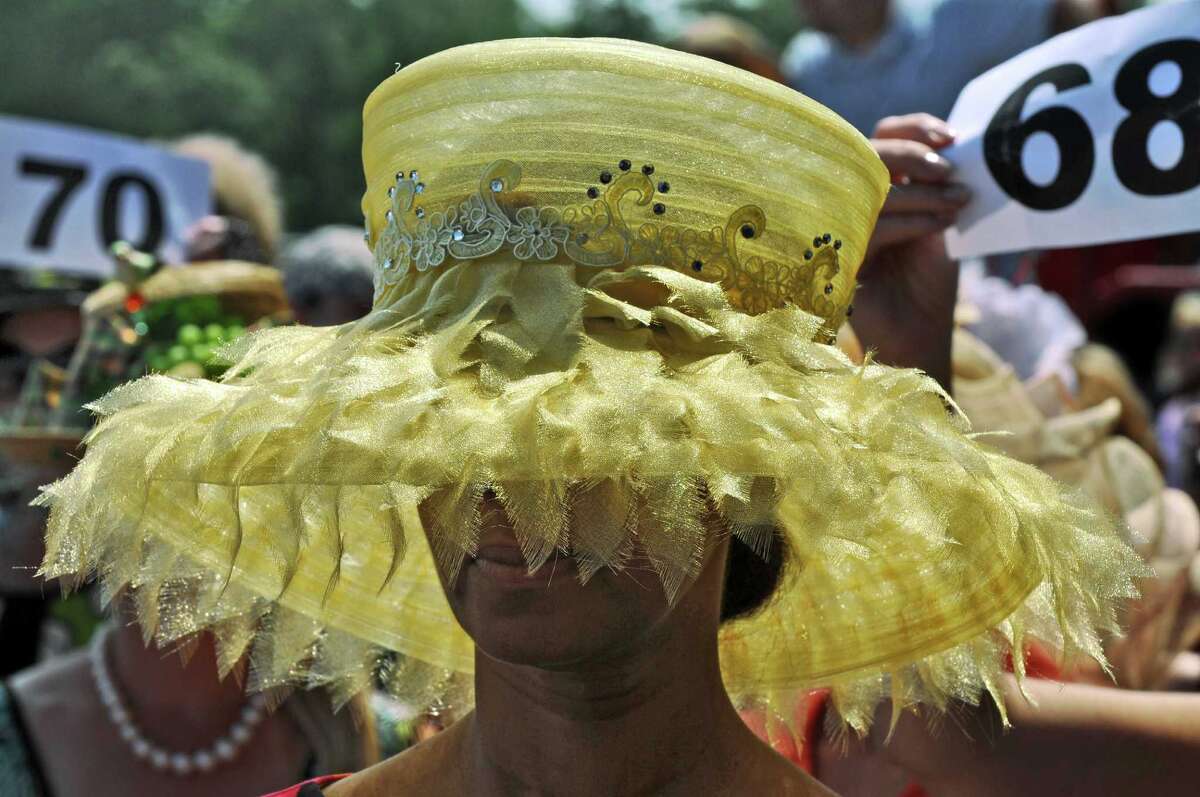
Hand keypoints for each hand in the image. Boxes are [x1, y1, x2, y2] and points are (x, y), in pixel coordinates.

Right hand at [850, 114, 964, 387]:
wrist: (919, 334)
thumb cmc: (928, 282)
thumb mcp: (938, 223)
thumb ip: (936, 186)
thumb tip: (950, 146)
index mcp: (879, 185)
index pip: (884, 137)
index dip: (914, 128)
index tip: (950, 137)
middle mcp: (856, 201)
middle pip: (869, 154)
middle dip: (913, 154)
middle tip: (948, 169)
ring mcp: (843, 228)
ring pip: (872, 189)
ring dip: (922, 192)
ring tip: (956, 202)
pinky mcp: (839, 259)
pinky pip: (872, 227)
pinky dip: (912, 222)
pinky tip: (940, 227)